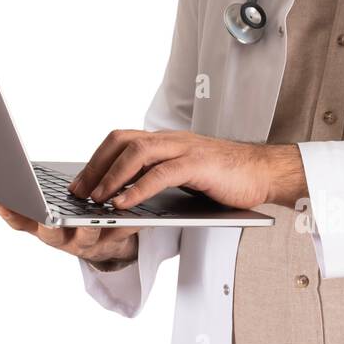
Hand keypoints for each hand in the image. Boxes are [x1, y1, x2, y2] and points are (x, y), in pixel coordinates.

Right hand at [0, 186, 139, 263]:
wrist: (100, 241)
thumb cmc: (56, 219)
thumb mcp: (25, 206)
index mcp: (35, 224)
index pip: (15, 218)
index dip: (4, 210)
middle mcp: (57, 236)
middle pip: (45, 232)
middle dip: (36, 221)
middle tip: (26, 209)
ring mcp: (83, 239)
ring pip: (81, 234)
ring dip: (81, 226)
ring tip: (80, 214)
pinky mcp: (110, 237)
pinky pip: (118, 231)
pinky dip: (122, 224)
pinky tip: (127, 214)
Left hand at [66, 129, 306, 210]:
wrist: (264, 172)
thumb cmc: (226, 177)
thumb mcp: (185, 174)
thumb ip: (159, 176)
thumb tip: (126, 195)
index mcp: (165, 141)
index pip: (121, 140)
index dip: (97, 160)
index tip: (79, 183)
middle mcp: (171, 140)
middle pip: (121, 141)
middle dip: (96, 166)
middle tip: (79, 192)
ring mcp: (184, 149)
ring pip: (137, 152)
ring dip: (112, 176)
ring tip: (96, 198)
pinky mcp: (198, 164)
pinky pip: (161, 173)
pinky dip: (138, 188)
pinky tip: (124, 203)